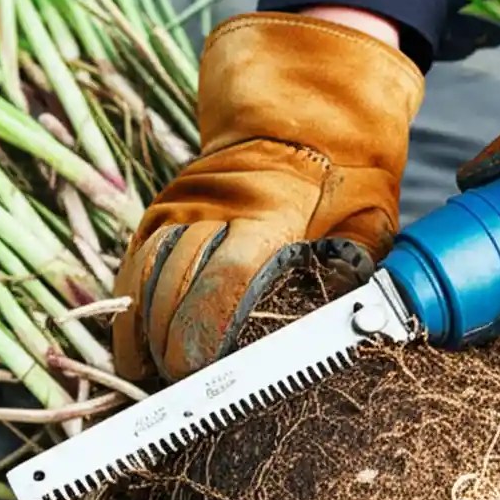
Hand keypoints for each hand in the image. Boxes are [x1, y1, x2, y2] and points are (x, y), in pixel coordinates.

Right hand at [112, 12, 423, 381]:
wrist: (306, 109)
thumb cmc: (346, 173)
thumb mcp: (370, 212)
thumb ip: (356, 265)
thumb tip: (352, 323)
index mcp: (270, 211)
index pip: (226, 279)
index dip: (206, 329)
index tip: (199, 374)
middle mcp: (214, 207)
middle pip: (178, 284)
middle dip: (173, 343)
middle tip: (179, 390)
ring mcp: (183, 205)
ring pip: (148, 275)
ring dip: (144, 331)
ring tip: (150, 379)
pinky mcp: (164, 209)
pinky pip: (135, 260)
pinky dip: (129, 306)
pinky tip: (131, 347)